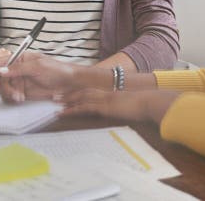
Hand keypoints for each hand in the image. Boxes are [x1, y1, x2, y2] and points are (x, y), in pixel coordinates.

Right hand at [0, 52, 81, 102]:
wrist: (69, 85)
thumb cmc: (57, 70)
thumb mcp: (38, 66)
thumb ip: (18, 69)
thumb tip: (2, 70)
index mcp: (18, 57)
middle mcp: (15, 69)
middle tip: (1, 87)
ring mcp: (17, 81)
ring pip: (2, 87)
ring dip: (7, 92)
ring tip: (18, 95)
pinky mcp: (20, 92)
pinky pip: (8, 96)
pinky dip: (11, 98)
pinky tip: (20, 98)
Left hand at [62, 89, 179, 123]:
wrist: (150, 103)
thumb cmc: (144, 105)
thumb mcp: (131, 106)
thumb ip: (123, 106)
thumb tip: (122, 110)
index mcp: (111, 94)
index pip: (90, 92)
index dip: (78, 93)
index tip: (67, 95)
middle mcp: (105, 94)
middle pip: (82, 92)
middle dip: (68, 94)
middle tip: (54, 96)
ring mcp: (104, 99)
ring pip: (81, 98)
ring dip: (67, 100)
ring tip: (55, 104)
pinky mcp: (104, 106)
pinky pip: (85, 107)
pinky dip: (73, 109)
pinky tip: (65, 112)